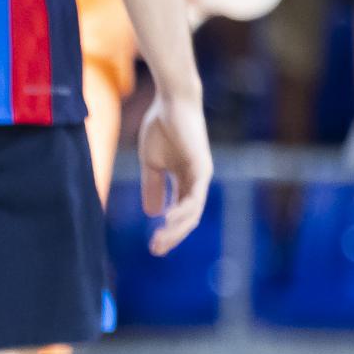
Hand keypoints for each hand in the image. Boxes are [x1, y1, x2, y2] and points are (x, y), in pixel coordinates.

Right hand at [135, 92, 213, 256]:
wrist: (171, 103)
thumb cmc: (161, 127)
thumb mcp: (151, 163)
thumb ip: (152, 186)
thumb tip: (152, 213)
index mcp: (184, 180)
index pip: (179, 212)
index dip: (168, 230)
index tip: (153, 245)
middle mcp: (196, 181)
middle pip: (188, 217)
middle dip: (173, 235)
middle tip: (156, 250)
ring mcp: (201, 175)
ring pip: (193, 211)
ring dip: (177, 229)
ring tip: (160, 240)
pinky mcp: (202, 168)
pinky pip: (194, 196)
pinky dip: (183, 210)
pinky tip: (168, 220)